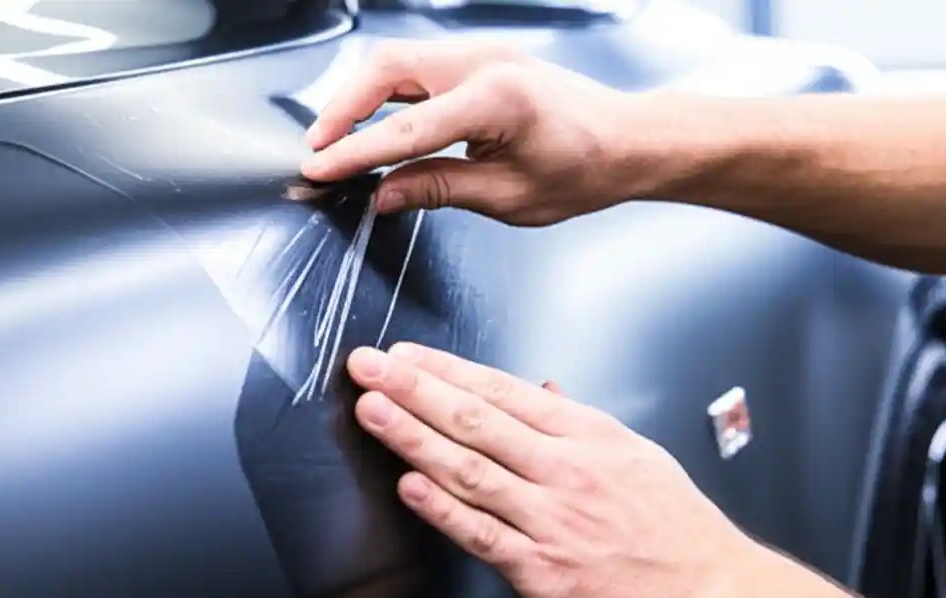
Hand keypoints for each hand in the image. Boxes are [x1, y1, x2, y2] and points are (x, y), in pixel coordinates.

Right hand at [300, 40, 657, 224]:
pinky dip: (385, 90)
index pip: (404, 128)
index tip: (318, 171)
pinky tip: (375, 120)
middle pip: (386, 68)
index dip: (354, 153)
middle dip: (341, 108)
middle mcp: (485, 63)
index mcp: (496, 99)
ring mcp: (482, 52)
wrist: (627, 140)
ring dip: (359, 96)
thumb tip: (381, 194)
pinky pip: (417, 65)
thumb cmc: (584, 170)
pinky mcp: (480, 58)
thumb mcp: (508, 197)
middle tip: (318, 151)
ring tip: (336, 139)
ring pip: (397, 61)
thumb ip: (438, 189)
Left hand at [345, 342, 760, 597]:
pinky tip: (411, 486)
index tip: (404, 354)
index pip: (500, 390)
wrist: (711, 594)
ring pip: (470, 469)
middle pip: (475, 420)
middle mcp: (564, 470)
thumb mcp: (634, 452)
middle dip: (414, 389)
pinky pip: (482, 535)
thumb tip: (540, 390)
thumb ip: (577, 422)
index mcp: (585, 435)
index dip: (445, 369)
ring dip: (414, 437)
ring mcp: (550, 519)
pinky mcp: (542, 570)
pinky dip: (444, 509)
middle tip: (369, 366)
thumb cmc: (675, 526)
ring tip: (374, 411)